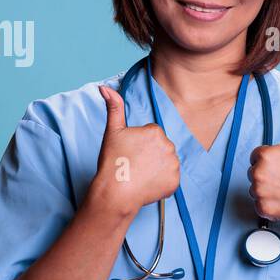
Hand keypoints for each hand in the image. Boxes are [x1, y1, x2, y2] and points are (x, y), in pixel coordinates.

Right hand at [87, 84, 180, 219]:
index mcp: (156, 131)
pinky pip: (170, 179)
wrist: (116, 192)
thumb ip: (113, 107)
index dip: (139, 144)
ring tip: (140, 174)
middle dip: (150, 155)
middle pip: (161, 148)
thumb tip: (104, 87)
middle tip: (134, 164)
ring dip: (157, 168)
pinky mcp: (175, 182)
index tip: (130, 152)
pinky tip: (148, 183)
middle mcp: (169, 146)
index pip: (151, 135)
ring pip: (166, 163)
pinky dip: (161, 182)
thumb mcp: (112, 131)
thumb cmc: (113, 161)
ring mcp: (174, 165)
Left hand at [247, 92, 279, 225]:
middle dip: (267, 175)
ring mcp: (259, 191)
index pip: (257, 155)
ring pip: (255, 188)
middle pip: (254, 171)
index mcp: (264, 154)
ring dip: (267, 190)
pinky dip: (269, 205)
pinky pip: (258, 205)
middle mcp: (257, 172)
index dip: (272, 160)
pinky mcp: (262, 208)